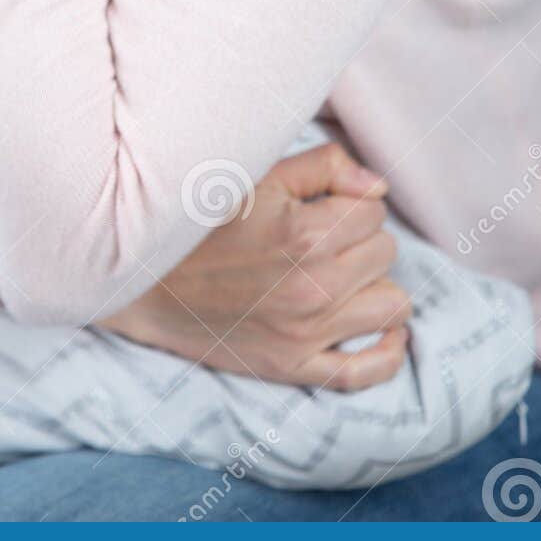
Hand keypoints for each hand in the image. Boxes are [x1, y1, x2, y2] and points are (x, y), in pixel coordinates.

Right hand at [102, 141, 411, 391]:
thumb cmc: (203, 220)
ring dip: (374, 284)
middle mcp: (314, 287)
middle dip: (361, 237)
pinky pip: (365, 373)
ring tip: (345, 273)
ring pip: (392, 303)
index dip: (350, 200)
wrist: (148, 279)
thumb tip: (379, 186)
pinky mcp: (293, 366)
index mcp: (306, 234)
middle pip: (385, 251)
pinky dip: (387, 352)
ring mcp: (306, 333)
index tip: (322, 205)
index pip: (375, 209)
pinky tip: (384, 329)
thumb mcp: (259, 176)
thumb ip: (326, 167)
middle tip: (322, 235)